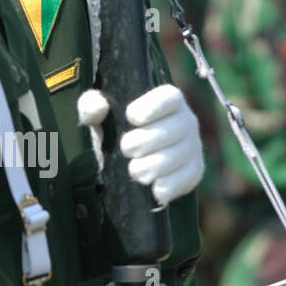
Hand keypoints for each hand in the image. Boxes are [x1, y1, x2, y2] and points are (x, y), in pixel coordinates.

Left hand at [77, 84, 202, 203]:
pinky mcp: (194, 171)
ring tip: (135, 171)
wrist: (130, 162)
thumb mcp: (101, 117)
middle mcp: (186, 120)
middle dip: (147, 141)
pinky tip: (154, 189)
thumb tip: (98, 108)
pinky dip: (169, 186)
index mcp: (167, 100)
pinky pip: (187, 178)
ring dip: (154, 165)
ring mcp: (192, 146)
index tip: (131, 117)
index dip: (153, 106)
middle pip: (175, 127)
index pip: (170, 97)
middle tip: (126, 149)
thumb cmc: (118, 132)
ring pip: (179, 155)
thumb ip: (92, 105)